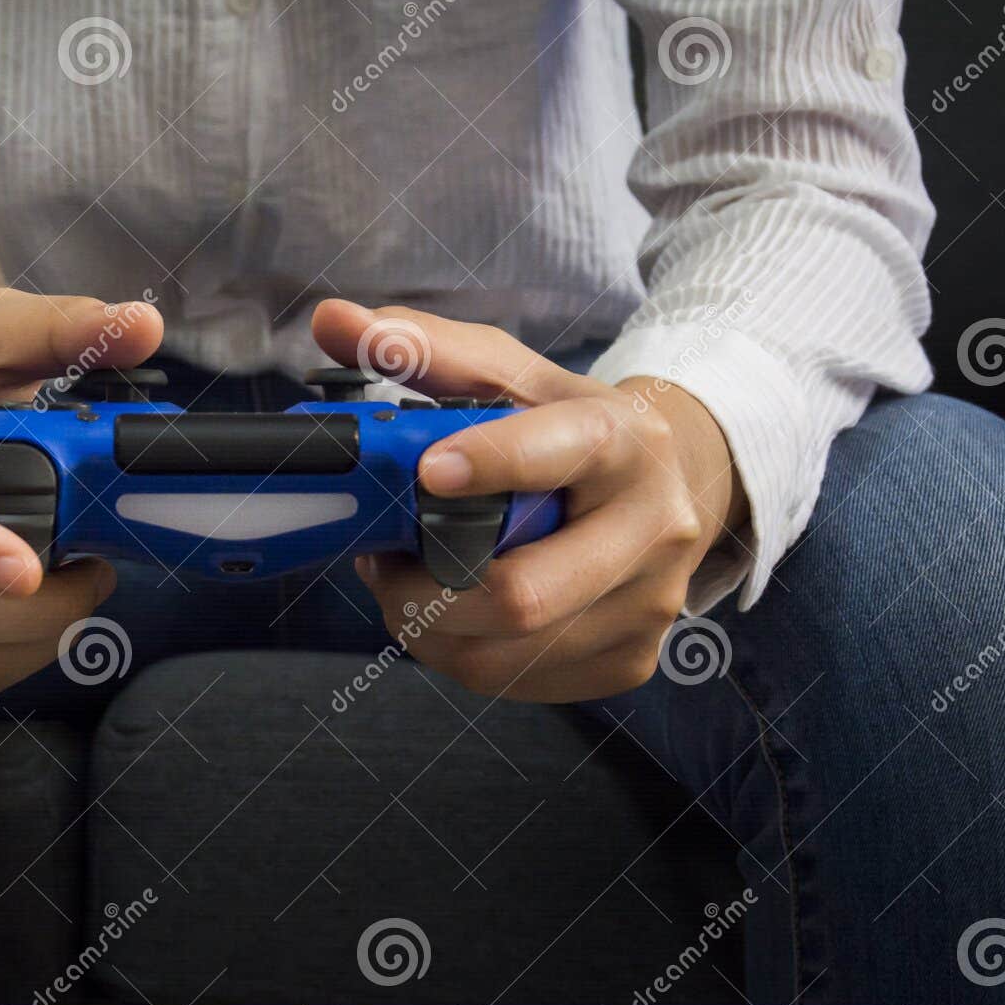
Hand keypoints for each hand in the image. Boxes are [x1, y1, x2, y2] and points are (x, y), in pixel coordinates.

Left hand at [312, 299, 747, 702]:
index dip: (495, 464)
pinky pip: (518, 682)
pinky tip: (454, 616)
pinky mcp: (632, 662)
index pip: (567, 452)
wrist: (669, 488)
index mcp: (628, 441)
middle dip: (428, 589)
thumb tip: (335, 322)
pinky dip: (462, 655)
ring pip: (508, 654)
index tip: (427, 471)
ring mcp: (650, 606)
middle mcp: (657, 528)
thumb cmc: (570, 429)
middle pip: (525, 593)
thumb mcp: (511, 376)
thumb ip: (423, 349)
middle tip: (384, 563)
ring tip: (411, 586)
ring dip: (429, 628)